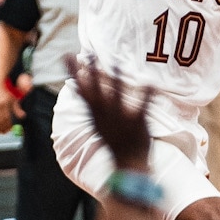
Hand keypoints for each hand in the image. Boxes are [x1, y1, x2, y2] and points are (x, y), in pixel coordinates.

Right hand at [68, 55, 151, 170]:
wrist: (128, 166)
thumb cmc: (114, 142)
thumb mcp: (98, 123)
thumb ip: (91, 104)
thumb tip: (79, 86)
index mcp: (96, 115)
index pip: (82, 91)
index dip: (75, 74)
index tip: (68, 56)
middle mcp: (106, 116)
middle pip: (96, 91)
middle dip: (92, 72)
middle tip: (89, 53)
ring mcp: (121, 120)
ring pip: (117, 96)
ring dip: (116, 79)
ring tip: (117, 62)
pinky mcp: (138, 123)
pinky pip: (143, 107)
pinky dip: (147, 96)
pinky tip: (151, 83)